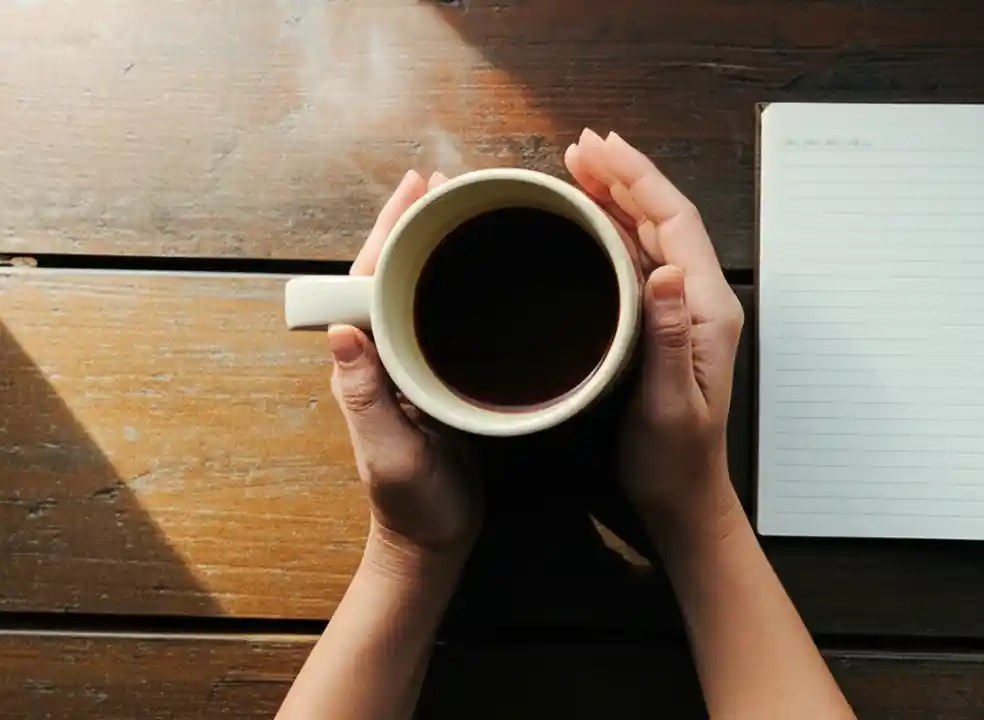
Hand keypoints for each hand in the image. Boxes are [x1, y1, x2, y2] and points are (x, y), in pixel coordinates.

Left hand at [328, 170, 481, 560]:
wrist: (435, 540)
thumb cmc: (411, 504)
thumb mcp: (387, 454)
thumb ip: (364, 397)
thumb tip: (341, 331)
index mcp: (366, 364)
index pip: (368, 281)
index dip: (388, 231)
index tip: (415, 190)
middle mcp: (387, 355)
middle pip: (394, 273)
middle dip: (414, 224)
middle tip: (446, 181)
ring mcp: (416, 365)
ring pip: (421, 289)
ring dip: (439, 246)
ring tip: (465, 207)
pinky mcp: (444, 379)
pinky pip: (449, 318)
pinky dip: (464, 284)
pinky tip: (489, 270)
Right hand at [565, 129, 744, 525]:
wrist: (683, 496)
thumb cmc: (675, 459)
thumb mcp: (669, 404)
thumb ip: (669, 336)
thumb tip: (662, 270)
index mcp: (708, 309)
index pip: (678, 223)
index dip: (640, 179)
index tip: (602, 149)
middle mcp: (699, 301)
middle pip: (665, 219)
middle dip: (625, 176)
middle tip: (580, 147)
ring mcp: (682, 311)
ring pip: (651, 236)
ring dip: (617, 198)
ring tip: (579, 169)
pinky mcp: (663, 324)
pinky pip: (640, 262)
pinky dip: (613, 232)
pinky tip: (589, 221)